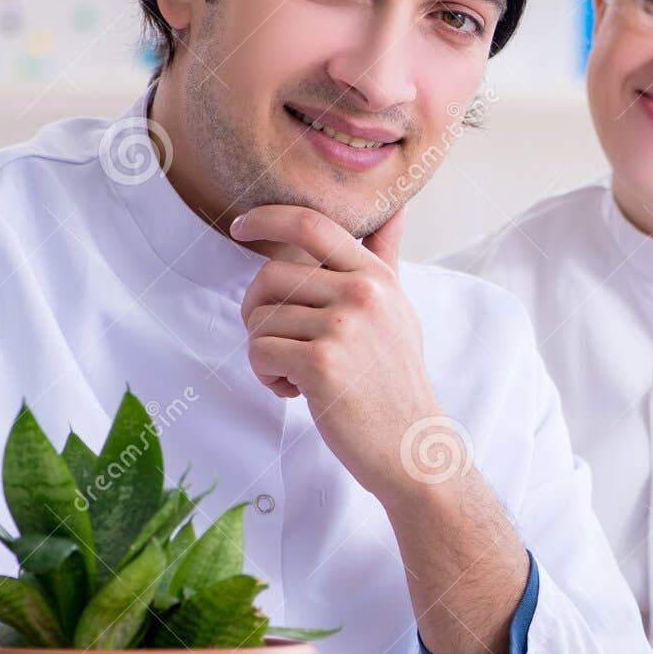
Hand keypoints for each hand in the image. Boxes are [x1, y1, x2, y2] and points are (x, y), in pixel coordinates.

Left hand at [232, 204, 439, 503]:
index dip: (267, 218)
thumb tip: (396, 208)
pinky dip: (266, 376)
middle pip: (270, 275)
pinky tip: (294, 391)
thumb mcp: (399, 309)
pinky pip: (260, 352)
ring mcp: (343, 327)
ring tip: (294, 374)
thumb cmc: (396, 380)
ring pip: (260, 318)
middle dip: (257, 310)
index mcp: (376, 276)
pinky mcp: (321, 363)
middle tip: (277, 342)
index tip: (241, 226)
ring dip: (263, 350)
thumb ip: (385, 258)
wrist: (411, 445)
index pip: (311, 223)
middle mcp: (363, 293)